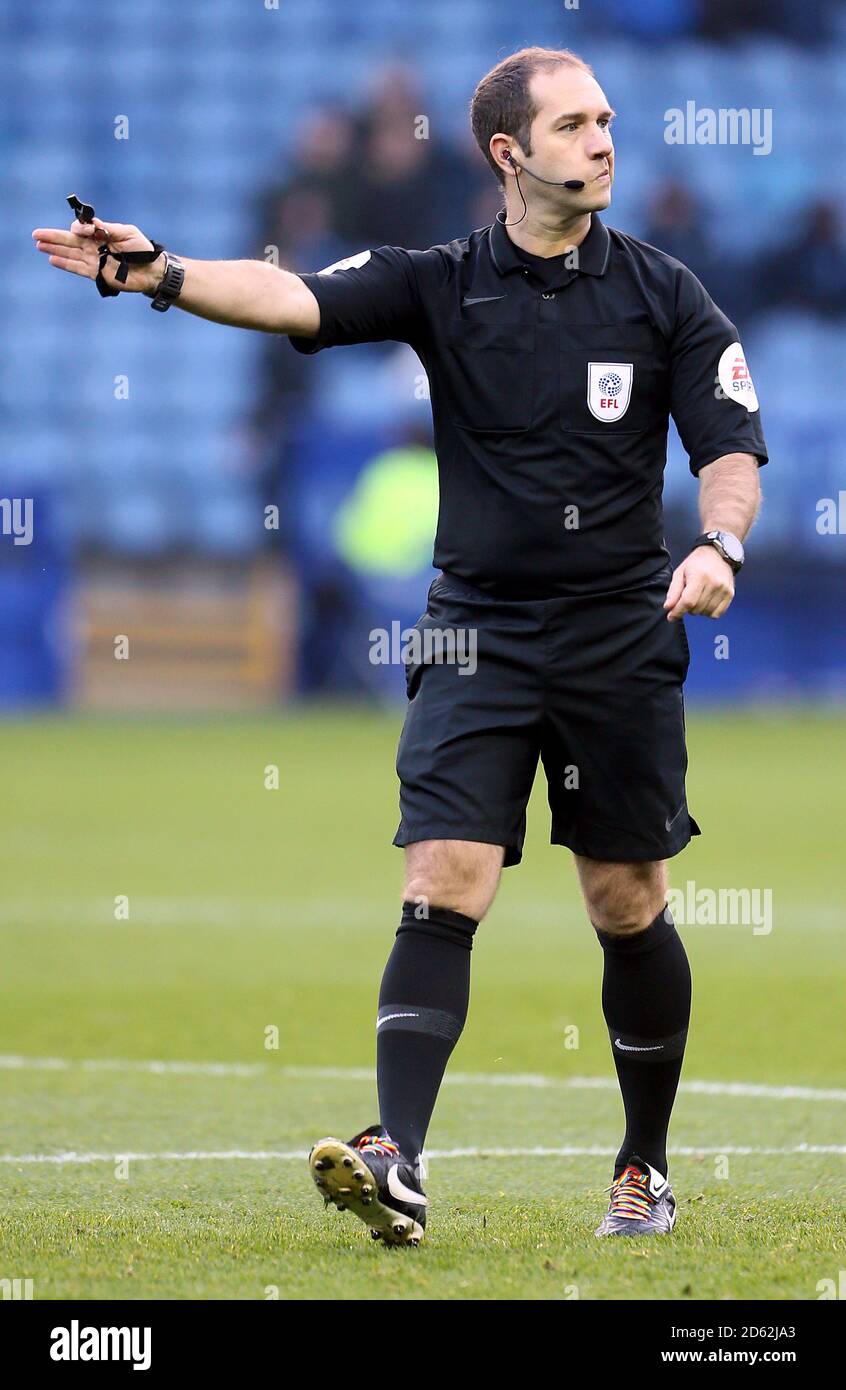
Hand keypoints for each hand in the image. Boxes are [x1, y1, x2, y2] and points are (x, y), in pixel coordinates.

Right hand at [32, 215, 163, 294]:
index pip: (82, 229)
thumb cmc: (142, 249)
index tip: (84, 231)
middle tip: (36, 234)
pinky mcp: (96, 274)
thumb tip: (88, 226)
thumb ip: (107, 228)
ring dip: (54, 249)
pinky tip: (52, 259)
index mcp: (101, 234)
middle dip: (53, 237)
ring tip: (39, 245)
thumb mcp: (127, 232)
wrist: (151, 271)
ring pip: (69, 253)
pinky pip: (77, 268)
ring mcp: (94, 260)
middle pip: (69, 240)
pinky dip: (64, 264)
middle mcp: (95, 246)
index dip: (78, 228)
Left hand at [664, 545, 734, 621]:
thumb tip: (668, 608)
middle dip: (687, 608)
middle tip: (687, 596)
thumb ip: (674, 591)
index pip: (688, 602)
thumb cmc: (696, 563)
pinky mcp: (730, 594)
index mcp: (699, 576)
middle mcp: (714, 583)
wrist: (718, 554)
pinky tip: (706, 601)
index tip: (671, 616)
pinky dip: (709, 612)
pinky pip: (717, 614)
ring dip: (698, 610)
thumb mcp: (680, 573)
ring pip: (705, 613)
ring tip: (698, 596)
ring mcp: (724, 589)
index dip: (677, 612)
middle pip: (696, 609)